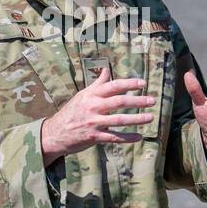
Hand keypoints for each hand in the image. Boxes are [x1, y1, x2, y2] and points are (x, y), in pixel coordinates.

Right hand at [39, 66, 155, 164]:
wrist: (55, 133)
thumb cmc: (71, 112)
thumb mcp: (82, 95)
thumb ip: (97, 84)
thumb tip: (107, 70)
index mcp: (91, 95)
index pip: (113, 86)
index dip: (129, 83)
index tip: (143, 83)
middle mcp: (93, 107)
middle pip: (119, 101)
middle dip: (137, 100)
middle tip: (152, 100)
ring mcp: (94, 122)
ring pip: (119, 120)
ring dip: (137, 119)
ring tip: (150, 117)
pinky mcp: (94, 137)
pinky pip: (114, 137)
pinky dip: (127, 138)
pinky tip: (139, 137)